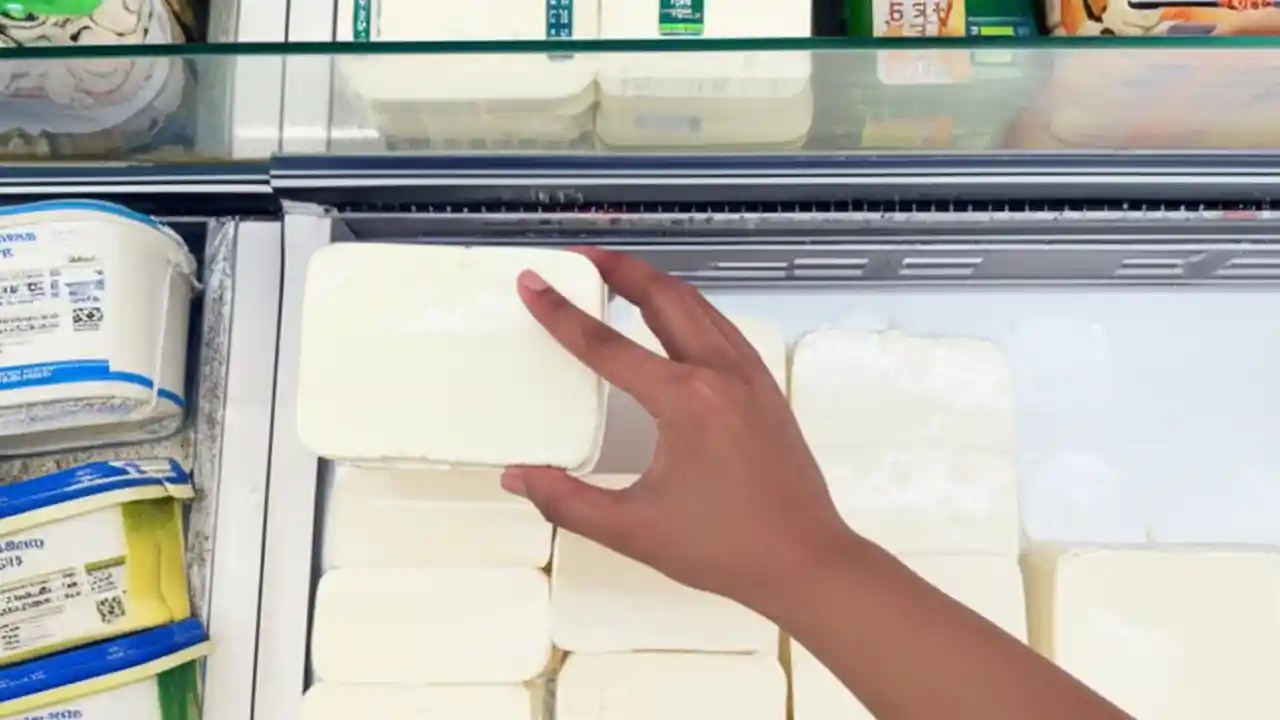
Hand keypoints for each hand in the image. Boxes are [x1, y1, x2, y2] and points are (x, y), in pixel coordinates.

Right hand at [501, 247, 852, 610]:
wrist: (806, 561)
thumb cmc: (722, 548)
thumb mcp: (632, 529)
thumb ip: (567, 501)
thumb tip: (517, 477)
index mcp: (685, 400)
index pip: (606, 344)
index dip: (561, 312)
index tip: (532, 282)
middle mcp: (720, 372)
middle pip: (663, 295)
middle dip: (619, 267)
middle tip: (578, 257)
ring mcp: (750, 375)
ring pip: (697, 304)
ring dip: (654, 282)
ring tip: (618, 276)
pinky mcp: (766, 387)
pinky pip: (720, 327)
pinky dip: (687, 307)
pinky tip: (671, 319)